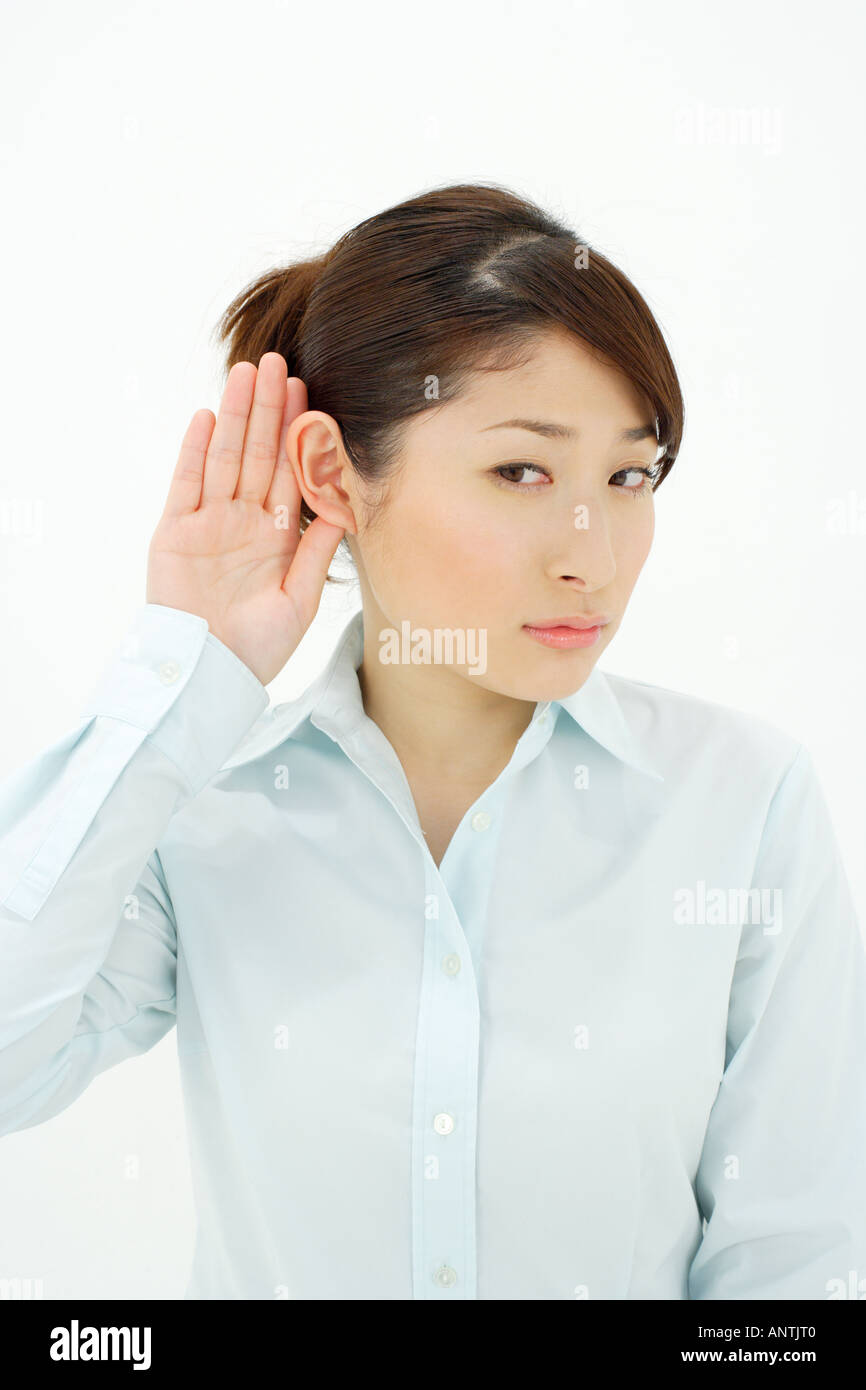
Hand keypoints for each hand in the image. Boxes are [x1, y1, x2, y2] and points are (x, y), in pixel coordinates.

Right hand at [146, 352, 344, 686]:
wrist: (210, 674)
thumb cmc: (259, 647)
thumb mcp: (301, 598)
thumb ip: (320, 550)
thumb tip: (349, 506)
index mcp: (276, 535)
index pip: (288, 471)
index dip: (297, 432)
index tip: (308, 392)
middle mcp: (242, 521)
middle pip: (256, 453)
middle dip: (267, 409)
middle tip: (277, 362)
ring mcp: (207, 523)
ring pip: (223, 457)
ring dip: (235, 415)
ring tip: (244, 372)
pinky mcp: (174, 532)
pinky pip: (186, 483)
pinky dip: (194, 450)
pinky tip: (206, 415)